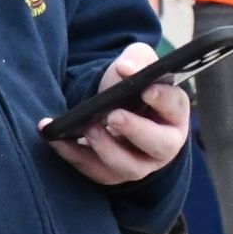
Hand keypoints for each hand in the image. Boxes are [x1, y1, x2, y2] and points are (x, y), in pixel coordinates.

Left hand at [43, 43, 190, 186]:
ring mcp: (140, 163)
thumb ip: (138, 60)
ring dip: (107, 148)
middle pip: (160, 144)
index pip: (176, 106)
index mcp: (174, 114)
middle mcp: (164, 144)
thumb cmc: (133, 89)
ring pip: (129, 166)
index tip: (146, 90)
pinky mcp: (112, 174)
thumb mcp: (139, 66)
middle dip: (136, 130)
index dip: (163, 99)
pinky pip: (94, 171)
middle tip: (113, 115)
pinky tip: (56, 138)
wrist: (114, 111)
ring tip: (88, 128)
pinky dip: (73, 155)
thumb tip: (126, 68)